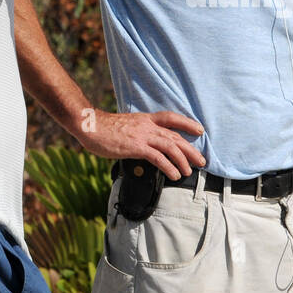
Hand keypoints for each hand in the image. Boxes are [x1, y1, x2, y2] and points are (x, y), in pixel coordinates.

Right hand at [74, 109, 205, 179]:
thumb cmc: (104, 129)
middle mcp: (147, 125)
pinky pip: (157, 157)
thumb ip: (138, 134)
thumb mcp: (126, 127)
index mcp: (146, 119)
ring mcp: (142, 135)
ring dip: (182, 160)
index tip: (199, 130)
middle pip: (175, 136)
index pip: (171, 118)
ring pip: (170, 147)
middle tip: (201, 161)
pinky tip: (174, 175)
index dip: (187, 123)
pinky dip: (168, 166)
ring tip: (189, 172)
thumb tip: (144, 146)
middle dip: (190, 149)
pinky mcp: (136, 146)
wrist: (90, 125)